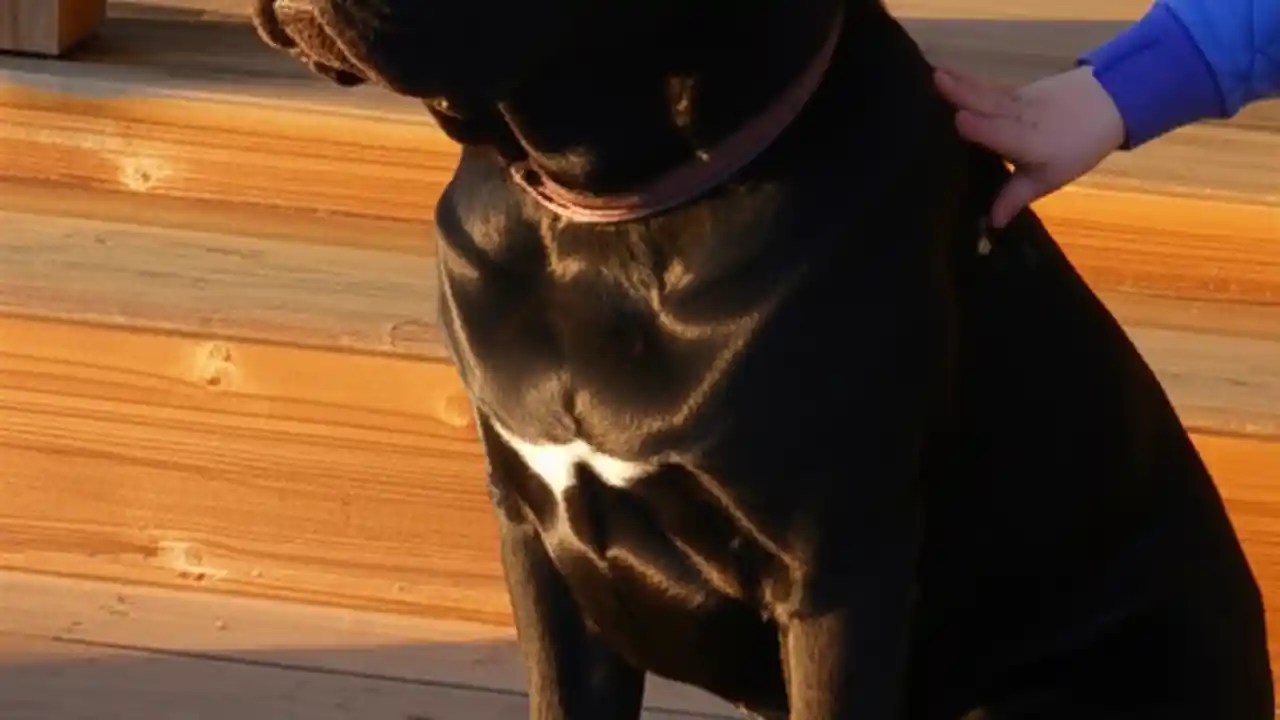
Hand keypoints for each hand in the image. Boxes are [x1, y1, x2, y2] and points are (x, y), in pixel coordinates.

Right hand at [934, 65, 1125, 227]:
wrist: (1108, 103)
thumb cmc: (1077, 146)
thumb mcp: (1048, 178)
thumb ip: (1015, 196)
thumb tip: (991, 223)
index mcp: (1028, 141)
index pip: (1002, 133)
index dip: (981, 128)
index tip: (958, 120)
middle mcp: (1020, 116)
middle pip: (990, 104)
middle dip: (964, 93)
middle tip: (936, 80)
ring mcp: (1019, 98)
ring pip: (988, 92)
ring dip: (963, 83)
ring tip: (936, 75)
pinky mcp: (1018, 88)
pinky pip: (991, 89)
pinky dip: (969, 84)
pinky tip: (950, 79)